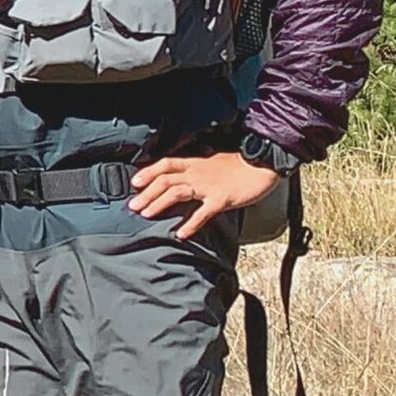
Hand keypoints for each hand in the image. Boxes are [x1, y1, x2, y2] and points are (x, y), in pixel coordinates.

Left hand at [130, 149, 276, 240]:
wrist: (264, 163)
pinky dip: (191, 224)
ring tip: (146, 215)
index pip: (165, 164)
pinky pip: (202, 213)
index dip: (148, 172)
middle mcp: (197, 172)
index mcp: (194, 162)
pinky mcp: (222, 199)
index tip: (134, 182)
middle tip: (132, 206)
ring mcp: (209, 186)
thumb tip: (183, 172)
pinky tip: (181, 234)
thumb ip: (197, 167)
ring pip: (177, 192)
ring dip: (159, 204)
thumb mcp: (213, 160)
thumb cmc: (239, 164)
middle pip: (165, 180)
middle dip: (147, 194)